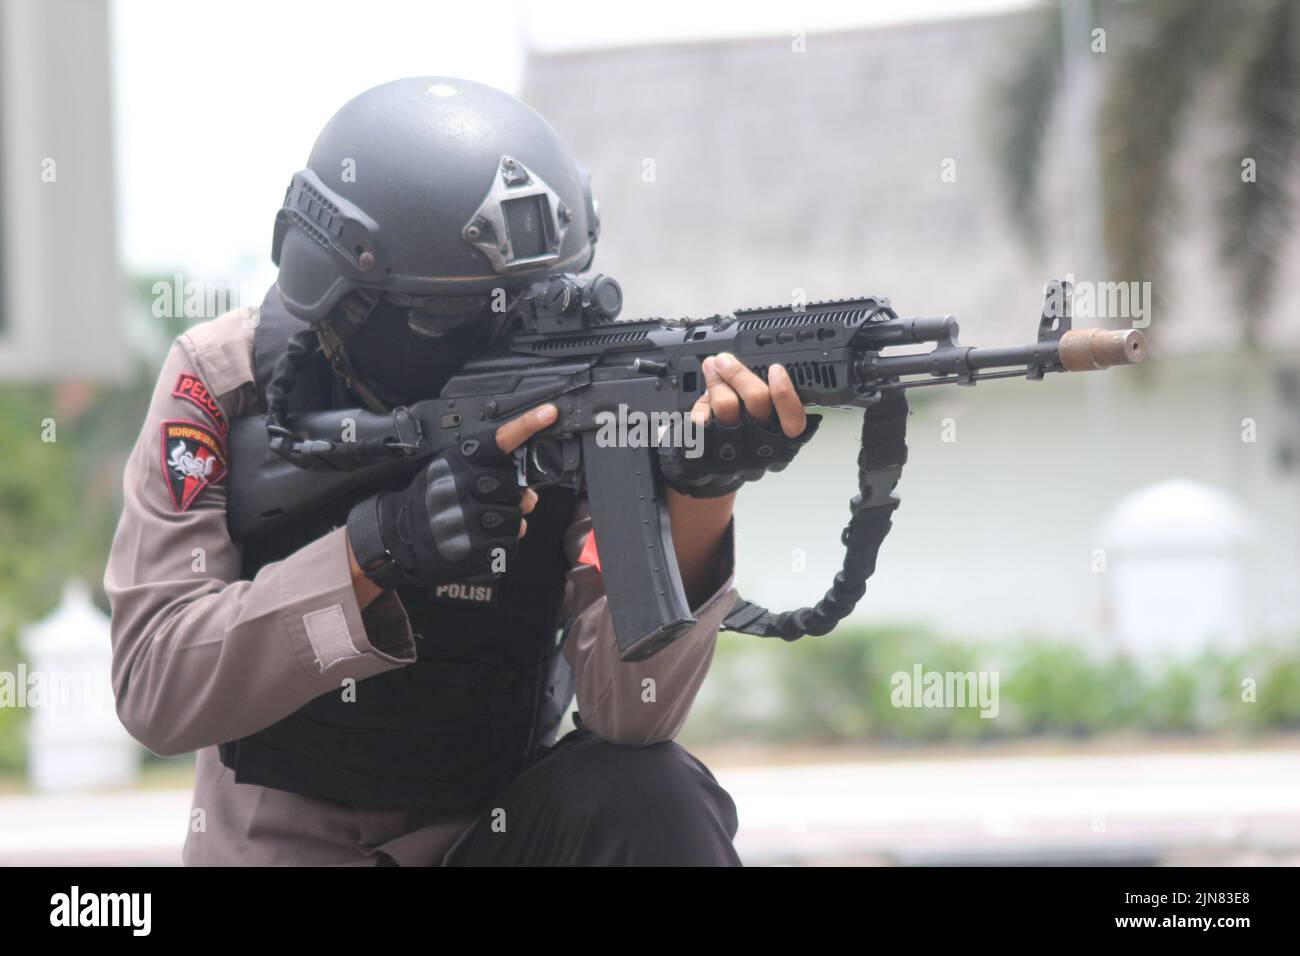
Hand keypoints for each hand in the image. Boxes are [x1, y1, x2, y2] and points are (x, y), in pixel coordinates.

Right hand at [347, 404, 554, 588]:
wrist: (402, 538)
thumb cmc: (431, 501)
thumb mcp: (449, 472)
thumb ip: (487, 474)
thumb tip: (531, 494)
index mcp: (458, 462)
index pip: (498, 440)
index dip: (526, 426)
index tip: (548, 413)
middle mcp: (463, 487)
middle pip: (515, 485)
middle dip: (512, 495)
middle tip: (494, 500)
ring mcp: (469, 519)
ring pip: (516, 516)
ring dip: (508, 520)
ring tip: (484, 521)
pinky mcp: (476, 548)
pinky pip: (510, 540)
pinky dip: (503, 541)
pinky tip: (483, 538)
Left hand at [658, 353, 820, 498]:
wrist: (711, 474)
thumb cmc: (742, 442)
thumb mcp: (763, 424)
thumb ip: (766, 399)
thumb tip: (755, 365)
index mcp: (782, 441)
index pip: (794, 420)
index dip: (786, 394)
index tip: (775, 370)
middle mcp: (761, 448)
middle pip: (757, 401)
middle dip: (739, 373)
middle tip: (726, 360)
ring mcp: (734, 450)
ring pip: (726, 405)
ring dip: (717, 380)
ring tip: (712, 368)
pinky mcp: (708, 450)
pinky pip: (703, 417)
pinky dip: (701, 401)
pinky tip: (702, 396)